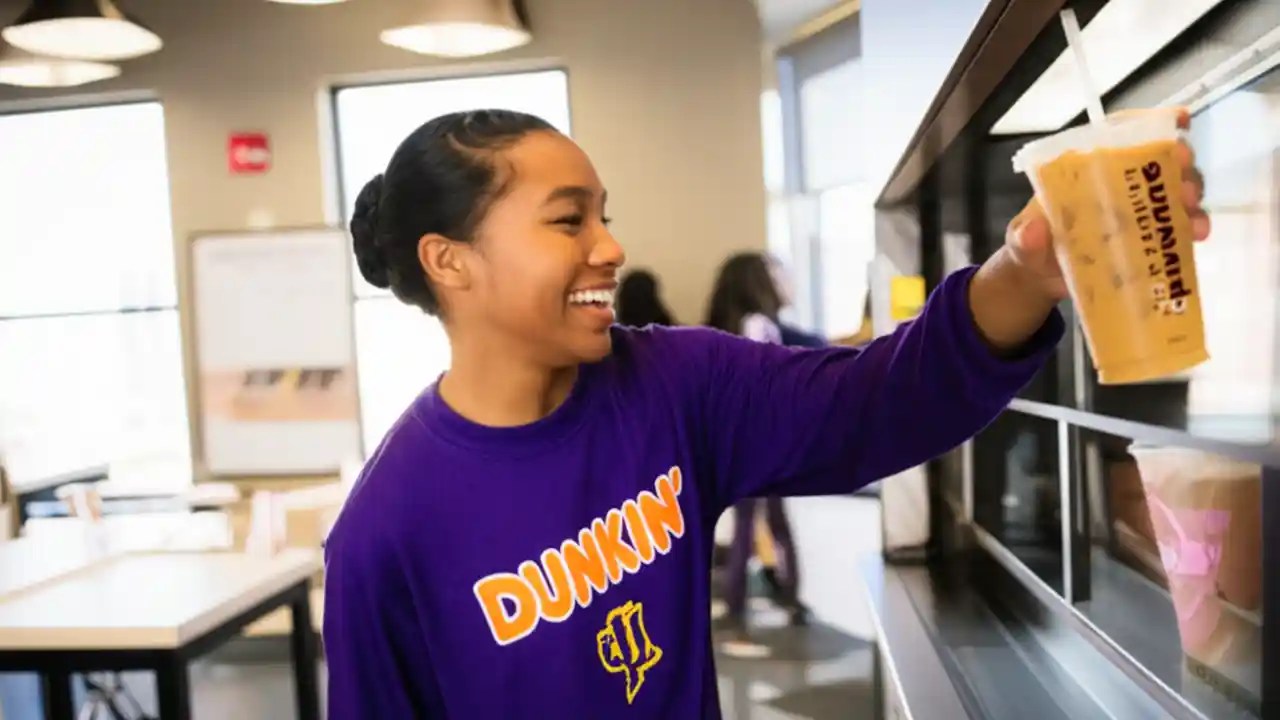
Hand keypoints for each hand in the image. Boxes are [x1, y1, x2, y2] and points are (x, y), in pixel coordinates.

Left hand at [1004, 108, 1211, 302]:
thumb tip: (1031, 230)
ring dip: (1190, 195)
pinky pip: (1179, 226)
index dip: (1153, 124)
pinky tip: (1197, 234)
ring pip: (1175, 190)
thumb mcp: (1022, 239)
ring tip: (1191, 211)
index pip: (1123, 137)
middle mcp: (1120, 184)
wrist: (1041, 280)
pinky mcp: (1150, 238)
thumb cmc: (1031, 246)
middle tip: (1182, 177)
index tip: (1179, 119)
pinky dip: (1193, 225)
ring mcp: (1138, 210)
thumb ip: (1024, 235)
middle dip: (1178, 162)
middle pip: (1159, 160)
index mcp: (1089, 172)